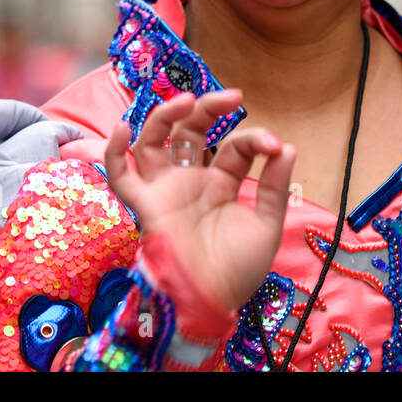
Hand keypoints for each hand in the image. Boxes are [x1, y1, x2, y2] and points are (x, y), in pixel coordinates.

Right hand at [102, 89, 294, 313]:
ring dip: (165, 116)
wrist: (210, 303)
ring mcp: (166, 190)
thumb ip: (274, 186)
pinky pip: (121, 176)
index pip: (234, 148)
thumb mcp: (266, 225)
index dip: (254, 139)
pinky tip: (123, 128)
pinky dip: (115, 152)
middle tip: (233, 97)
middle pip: (191, 132)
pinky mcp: (145, 205)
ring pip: (154, 142)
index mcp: (221, 185)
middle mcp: (191, 181)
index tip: (274, 144)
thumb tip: (287, 146)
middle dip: (209, 108)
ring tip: (187, 101)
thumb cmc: (237, 271)